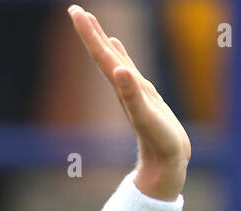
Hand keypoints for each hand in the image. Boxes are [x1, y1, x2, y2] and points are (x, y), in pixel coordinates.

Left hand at [69, 4, 190, 199]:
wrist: (166, 165)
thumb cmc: (159, 143)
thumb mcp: (146, 117)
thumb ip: (132, 94)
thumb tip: (119, 70)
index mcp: (121, 87)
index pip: (101, 55)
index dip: (89, 33)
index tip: (75, 12)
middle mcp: (123, 87)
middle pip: (102, 54)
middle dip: (89, 31)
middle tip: (75, 10)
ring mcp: (132, 91)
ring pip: (113, 60)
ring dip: (101, 41)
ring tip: (92, 23)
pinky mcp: (143, 97)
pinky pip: (128, 71)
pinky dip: (121, 56)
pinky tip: (117, 50)